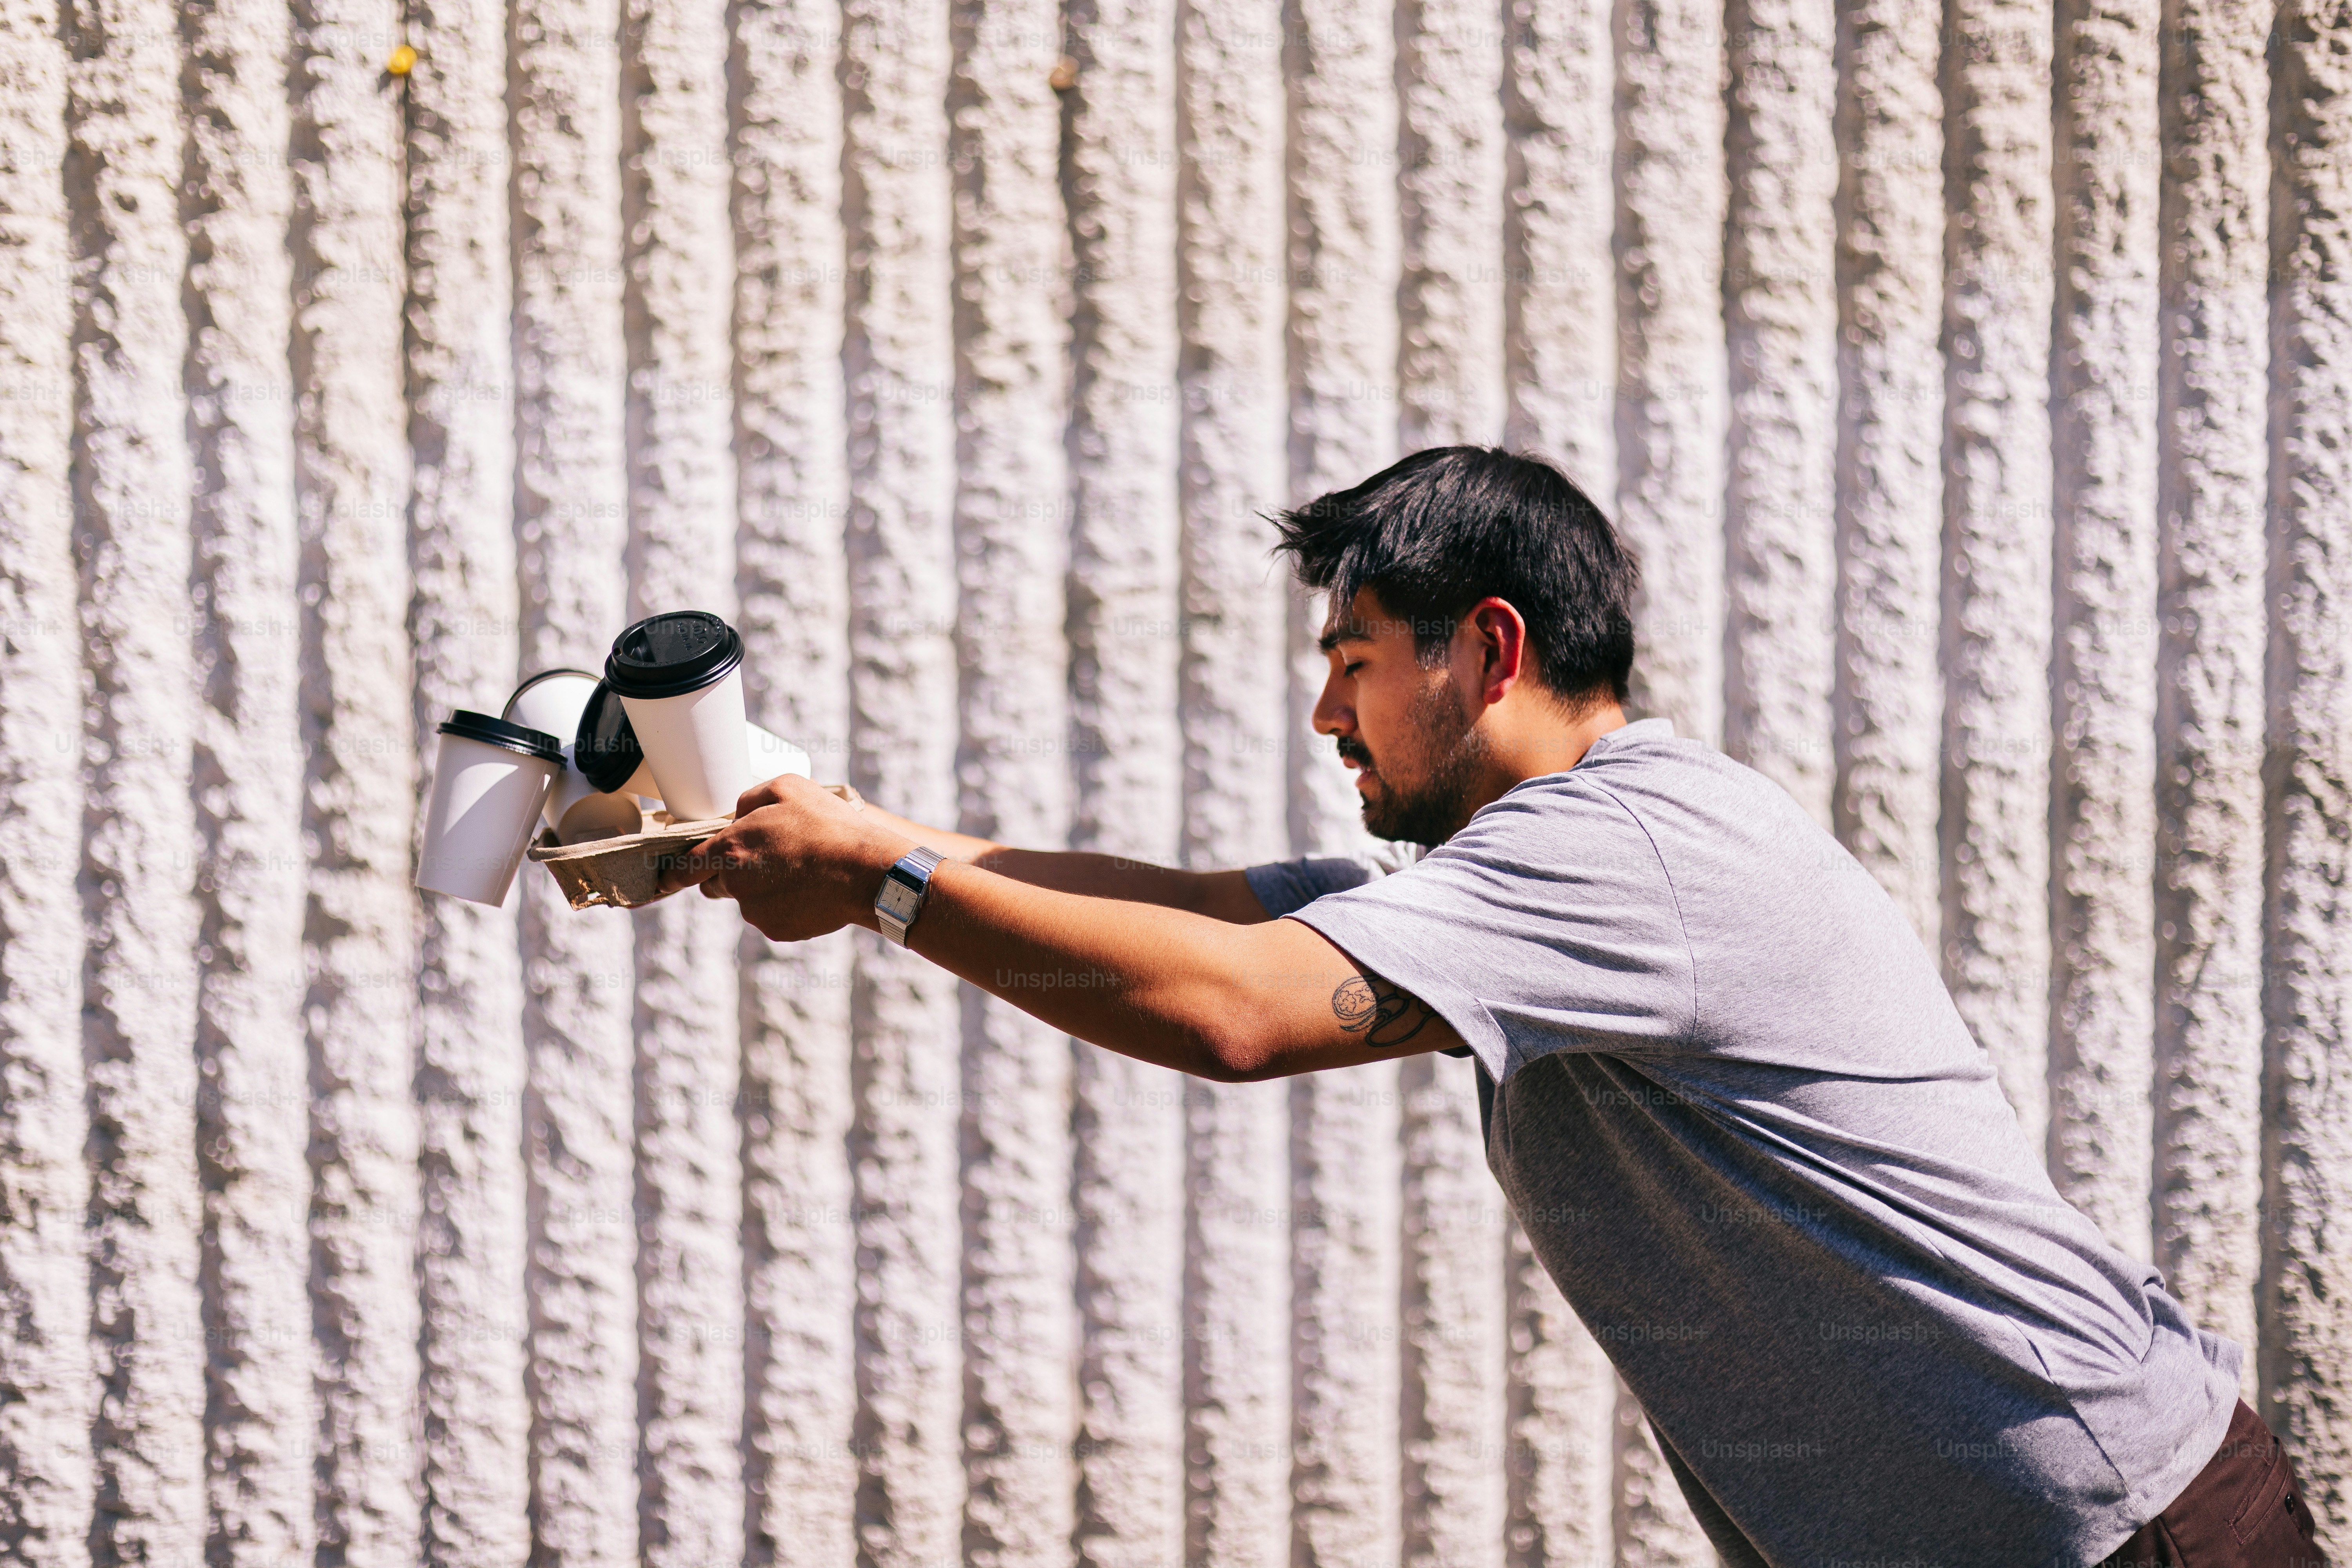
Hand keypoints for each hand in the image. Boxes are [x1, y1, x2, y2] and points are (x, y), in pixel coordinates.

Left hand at [657, 774, 915, 942]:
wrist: (865, 871)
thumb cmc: (827, 824)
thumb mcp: (787, 787)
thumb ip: (748, 799)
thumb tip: (735, 817)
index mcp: (730, 849)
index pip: (687, 866)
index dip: (672, 874)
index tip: (661, 882)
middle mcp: (736, 884)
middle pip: (717, 884)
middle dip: (731, 873)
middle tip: (767, 858)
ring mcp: (755, 911)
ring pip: (747, 900)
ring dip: (762, 887)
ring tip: (800, 870)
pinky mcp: (777, 930)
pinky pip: (771, 916)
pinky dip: (784, 905)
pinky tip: (810, 889)